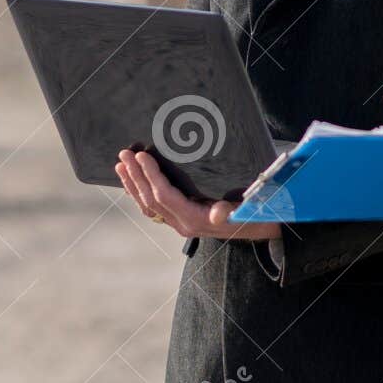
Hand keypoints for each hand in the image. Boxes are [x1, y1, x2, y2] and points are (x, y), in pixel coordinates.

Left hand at [115, 149, 279, 240]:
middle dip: (136, 176)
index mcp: (196, 220)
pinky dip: (141, 193)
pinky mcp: (182, 220)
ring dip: (134, 185)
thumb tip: (218, 212)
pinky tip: (134, 182)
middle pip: (151, 200)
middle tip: (124, 155)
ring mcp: (181, 223)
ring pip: (149, 206)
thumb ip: (233, 212)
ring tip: (121, 166)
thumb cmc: (256, 213)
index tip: (142, 155)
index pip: (165, 196)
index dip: (151, 176)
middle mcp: (184, 224)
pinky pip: (155, 208)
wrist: (262, 227)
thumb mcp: (249, 210)